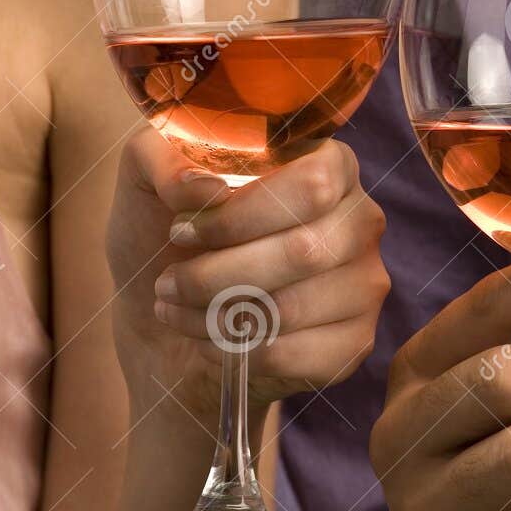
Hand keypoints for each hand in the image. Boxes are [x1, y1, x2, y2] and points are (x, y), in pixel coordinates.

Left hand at [107, 128, 389, 421]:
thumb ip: (162, 156)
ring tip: (177, 310)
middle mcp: (360, 219)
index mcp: (328, 164)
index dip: (240, 214)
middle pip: (305, 250)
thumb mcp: (144, 181)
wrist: (161, 322)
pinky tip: (210, 340)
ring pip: (295, 308)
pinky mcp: (354, 342)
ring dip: (217, 315)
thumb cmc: (162, 241)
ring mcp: (365, 283)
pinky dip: (238, 352)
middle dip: (218, 274)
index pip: (311, 183)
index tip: (180, 231)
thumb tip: (203, 188)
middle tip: (167, 282)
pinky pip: (297, 353)